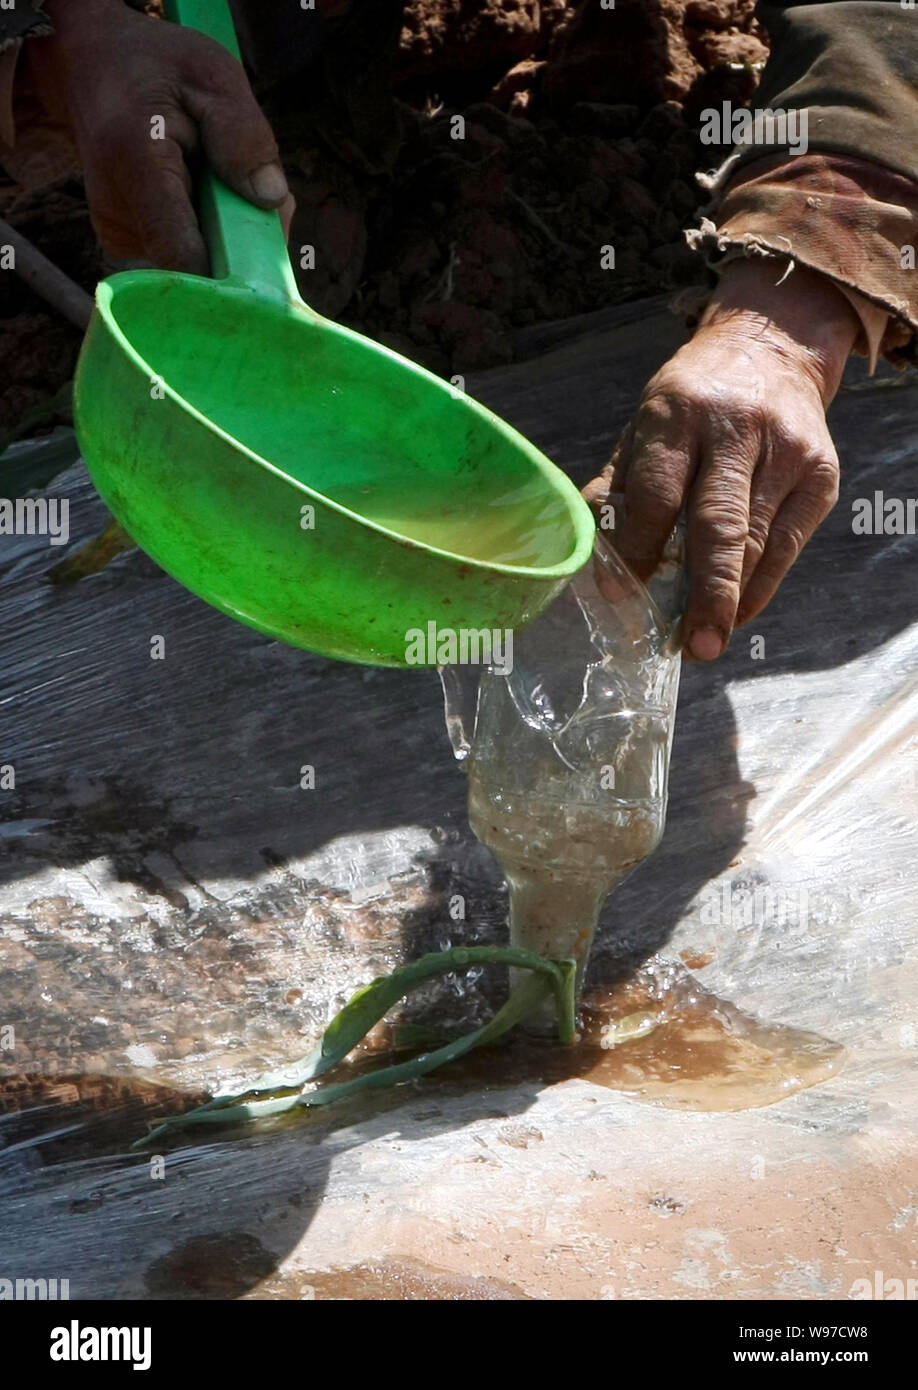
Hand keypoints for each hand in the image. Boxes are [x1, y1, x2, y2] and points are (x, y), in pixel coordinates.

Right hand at [35, 0, 293, 271]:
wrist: (93, 69)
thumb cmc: (156, 67)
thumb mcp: (210, 72)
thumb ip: (242, 133)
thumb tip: (271, 198)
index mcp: (137, 165)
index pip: (185, 257)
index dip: (234, 270)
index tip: (267, 258)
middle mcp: (119, 214)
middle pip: (203, 265)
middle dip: (243, 239)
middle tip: (249, 188)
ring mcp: (121, 235)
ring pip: (198, 262)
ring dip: (227, 231)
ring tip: (215, 179)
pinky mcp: (128, 243)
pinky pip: (186, 253)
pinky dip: (208, 230)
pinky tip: (200, 191)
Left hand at [584, 258, 859, 659]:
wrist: (770, 348)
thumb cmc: (691, 402)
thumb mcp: (643, 426)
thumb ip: (618, 487)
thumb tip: (593, 556)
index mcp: (678, 414)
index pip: (657, 494)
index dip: (638, 549)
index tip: (620, 595)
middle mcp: (737, 430)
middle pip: (720, 524)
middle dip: (705, 593)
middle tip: (693, 646)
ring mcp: (787, 452)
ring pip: (759, 542)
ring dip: (732, 600)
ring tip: (706, 641)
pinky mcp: (821, 473)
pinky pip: (789, 545)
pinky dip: (761, 586)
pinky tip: (737, 612)